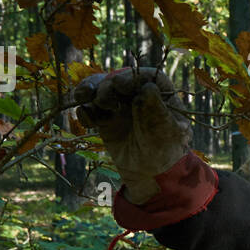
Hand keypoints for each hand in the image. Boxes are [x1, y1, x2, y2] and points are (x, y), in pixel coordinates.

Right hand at [74, 67, 191, 204]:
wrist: (149, 173)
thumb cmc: (165, 151)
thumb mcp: (166, 131)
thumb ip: (156, 110)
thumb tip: (147, 87)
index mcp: (161, 92)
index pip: (145, 75)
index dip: (131, 76)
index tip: (120, 85)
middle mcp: (138, 94)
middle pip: (118, 78)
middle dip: (107, 85)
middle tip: (105, 100)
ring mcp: (120, 104)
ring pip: (100, 88)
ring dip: (89, 90)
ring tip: (83, 96)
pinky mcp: (104, 117)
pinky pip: (90, 108)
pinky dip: (84, 110)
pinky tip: (87, 120)